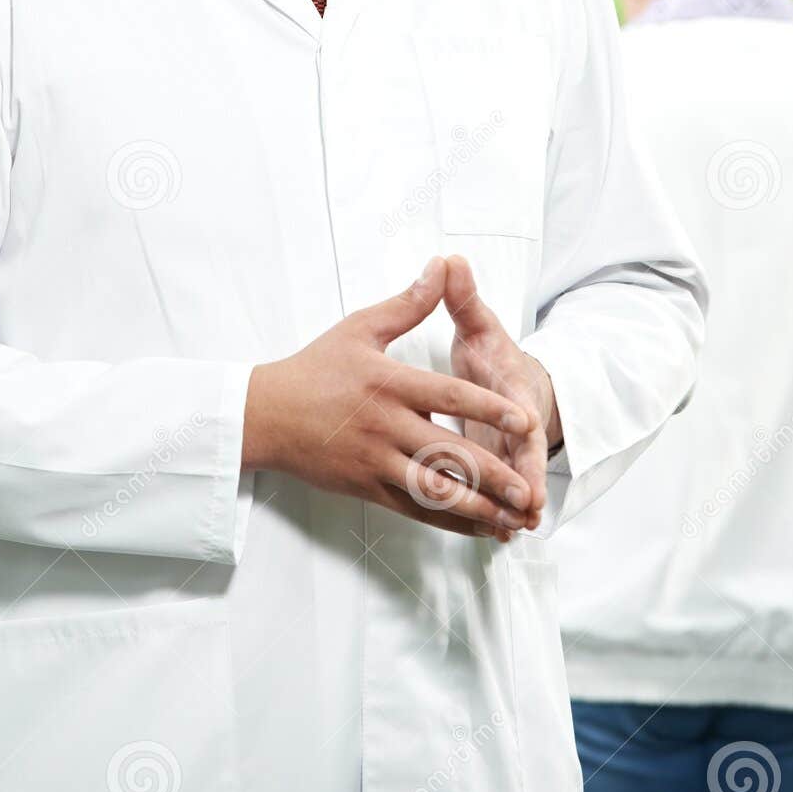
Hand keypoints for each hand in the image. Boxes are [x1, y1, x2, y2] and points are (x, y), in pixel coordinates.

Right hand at [242, 256, 540, 539]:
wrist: (265, 414)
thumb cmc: (314, 369)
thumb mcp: (360, 328)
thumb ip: (407, 304)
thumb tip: (440, 266)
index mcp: (390, 383)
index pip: (450, 396)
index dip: (490, 410)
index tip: (525, 422)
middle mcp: (386, 425)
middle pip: (447, 452)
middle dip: (491, 474)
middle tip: (527, 487)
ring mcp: (375, 460)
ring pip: (433, 490)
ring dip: (476, 507)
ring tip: (511, 518)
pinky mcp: (366, 487)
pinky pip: (414, 509)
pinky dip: (448, 520)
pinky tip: (476, 525)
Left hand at [445, 254, 561, 530]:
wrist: (517, 385)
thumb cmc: (495, 357)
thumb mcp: (481, 325)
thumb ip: (463, 299)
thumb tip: (450, 259)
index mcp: (512, 388)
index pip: (518, 400)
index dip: (521, 414)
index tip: (526, 427)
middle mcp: (516, 425)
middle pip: (522, 452)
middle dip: (525, 476)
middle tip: (527, 503)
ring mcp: (508, 454)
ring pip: (510, 482)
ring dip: (512, 504)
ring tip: (512, 531)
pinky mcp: (496, 473)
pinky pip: (495, 497)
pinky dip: (496, 516)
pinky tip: (495, 539)